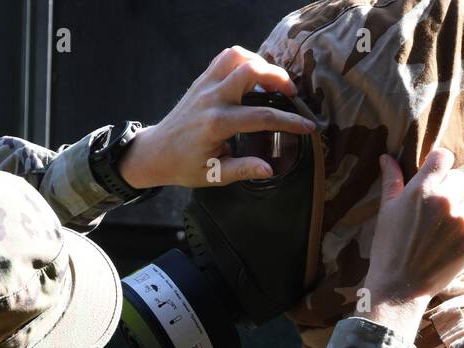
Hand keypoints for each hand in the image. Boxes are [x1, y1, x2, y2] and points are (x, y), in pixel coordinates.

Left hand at [118, 46, 316, 189]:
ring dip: (260, 63)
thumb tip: (270, 169)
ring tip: (272, 80)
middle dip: (277, 78)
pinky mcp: (201, 80)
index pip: (262, 117)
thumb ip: (243, 169)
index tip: (308, 126)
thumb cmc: (184, 166)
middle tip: (291, 94)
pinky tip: (253, 75)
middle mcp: (212, 99)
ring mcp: (205, 85)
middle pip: (251, 71)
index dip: (289, 122)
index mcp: (217, 124)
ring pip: (237, 56)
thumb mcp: (214, 175)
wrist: (155, 152)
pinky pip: (225, 58)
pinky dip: (243, 60)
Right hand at [362, 149, 463, 341]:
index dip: (439, 165)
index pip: (443, 158)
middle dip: (450, 190)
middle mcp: (446, 202)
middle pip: (460, 179)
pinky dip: (462, 238)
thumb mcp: (386, 212)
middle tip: (434, 212)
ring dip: (459, 213)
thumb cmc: (388, 248)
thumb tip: (387, 157)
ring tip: (439, 234)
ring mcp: (463, 223)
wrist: (399, 288)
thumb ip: (392, 181)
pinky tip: (444, 250)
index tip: (436, 174)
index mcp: (422, 190)